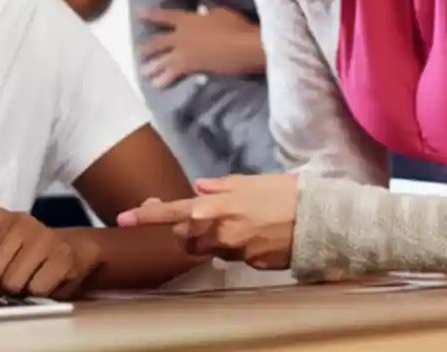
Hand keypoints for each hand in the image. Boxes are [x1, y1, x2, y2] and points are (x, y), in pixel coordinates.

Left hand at [0, 209, 102, 304]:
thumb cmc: (26, 252)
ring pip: (12, 282)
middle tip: (9, 279)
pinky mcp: (61, 255)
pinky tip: (43, 280)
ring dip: (17, 291)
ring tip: (26, 278)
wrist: (73, 249)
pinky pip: (36, 289)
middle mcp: (19, 221)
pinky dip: (36, 293)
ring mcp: (42, 236)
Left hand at [116, 174, 299, 270]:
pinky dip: (239, 247)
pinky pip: (235, 256)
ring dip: (213, 239)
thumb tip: (199, 186)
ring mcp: (235, 251)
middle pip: (185, 238)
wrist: (323, 220)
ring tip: (239, 224)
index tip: (123, 219)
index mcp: (215, 207)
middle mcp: (219, 232)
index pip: (172, 213)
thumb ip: (222, 186)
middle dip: (187, 230)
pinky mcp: (252, 265)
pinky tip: (258, 235)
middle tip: (204, 218)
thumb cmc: (287, 193)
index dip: (146, 216)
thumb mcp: (252, 181)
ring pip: (209, 249)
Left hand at [139, 7, 263, 87]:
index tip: (139, 15)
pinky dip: (165, 79)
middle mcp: (181, 35)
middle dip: (148, 48)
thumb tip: (202, 11)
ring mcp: (184, 52)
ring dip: (152, 67)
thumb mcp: (221, 13)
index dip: (151, 15)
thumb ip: (208, 13)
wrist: (244, 46)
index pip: (165, 16)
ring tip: (144, 72)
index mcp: (188, 19)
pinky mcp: (190, 66)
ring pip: (161, 60)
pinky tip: (158, 85)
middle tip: (140, 53)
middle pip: (158, 42)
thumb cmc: (237, 26)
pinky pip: (172, 74)